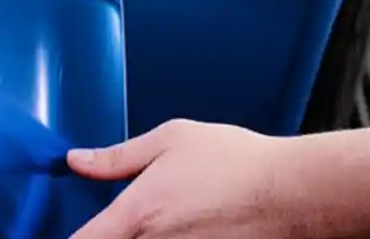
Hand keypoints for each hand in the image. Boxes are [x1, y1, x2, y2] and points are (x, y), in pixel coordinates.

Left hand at [66, 120, 324, 238]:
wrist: (295, 194)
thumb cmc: (240, 163)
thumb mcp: (172, 140)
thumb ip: (117, 157)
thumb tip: (77, 160)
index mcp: (139, 214)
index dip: (73, 238)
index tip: (77, 231)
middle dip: (112, 236)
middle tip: (129, 219)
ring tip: (168, 219)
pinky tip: (186, 229)